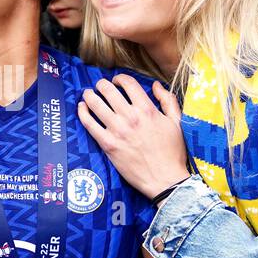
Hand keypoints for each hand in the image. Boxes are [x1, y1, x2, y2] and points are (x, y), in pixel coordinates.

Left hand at [78, 75, 190, 199]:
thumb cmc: (173, 152)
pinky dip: (83, 113)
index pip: (128, 84)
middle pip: (108, 91)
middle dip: (102, 84)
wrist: (165, 179)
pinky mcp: (108, 144)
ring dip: (89, 95)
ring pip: (96, 104)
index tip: (117, 81)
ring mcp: (117, 130)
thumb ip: (167, 101)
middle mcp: (130, 117)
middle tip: (100, 86)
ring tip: (87, 94)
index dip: (120, 78)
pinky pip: (89, 124)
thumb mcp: (176, 122)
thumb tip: (155, 85)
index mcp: (147, 110)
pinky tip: (81, 108)